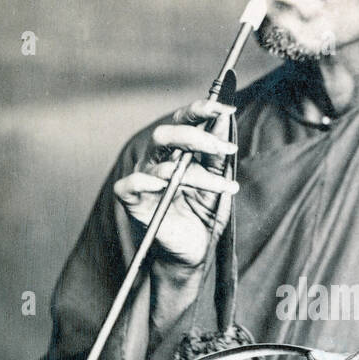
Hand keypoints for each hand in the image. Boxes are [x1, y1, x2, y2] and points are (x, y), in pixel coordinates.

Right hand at [113, 100, 238, 268]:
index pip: (183, 120)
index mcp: (175, 152)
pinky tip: (165, 185)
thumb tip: (224, 120)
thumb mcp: (218, 183)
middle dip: (198, 137)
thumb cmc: (202, 214)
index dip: (201, 110)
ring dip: (199, 175)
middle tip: (226, 148)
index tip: (228, 108)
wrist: (193, 252)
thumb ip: (217, 155)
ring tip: (226, 187)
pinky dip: (145, 182)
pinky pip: (131, 185)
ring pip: (163, 166)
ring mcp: (144, 181)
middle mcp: (156, 161)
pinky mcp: (134, 203)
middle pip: (165, 135)